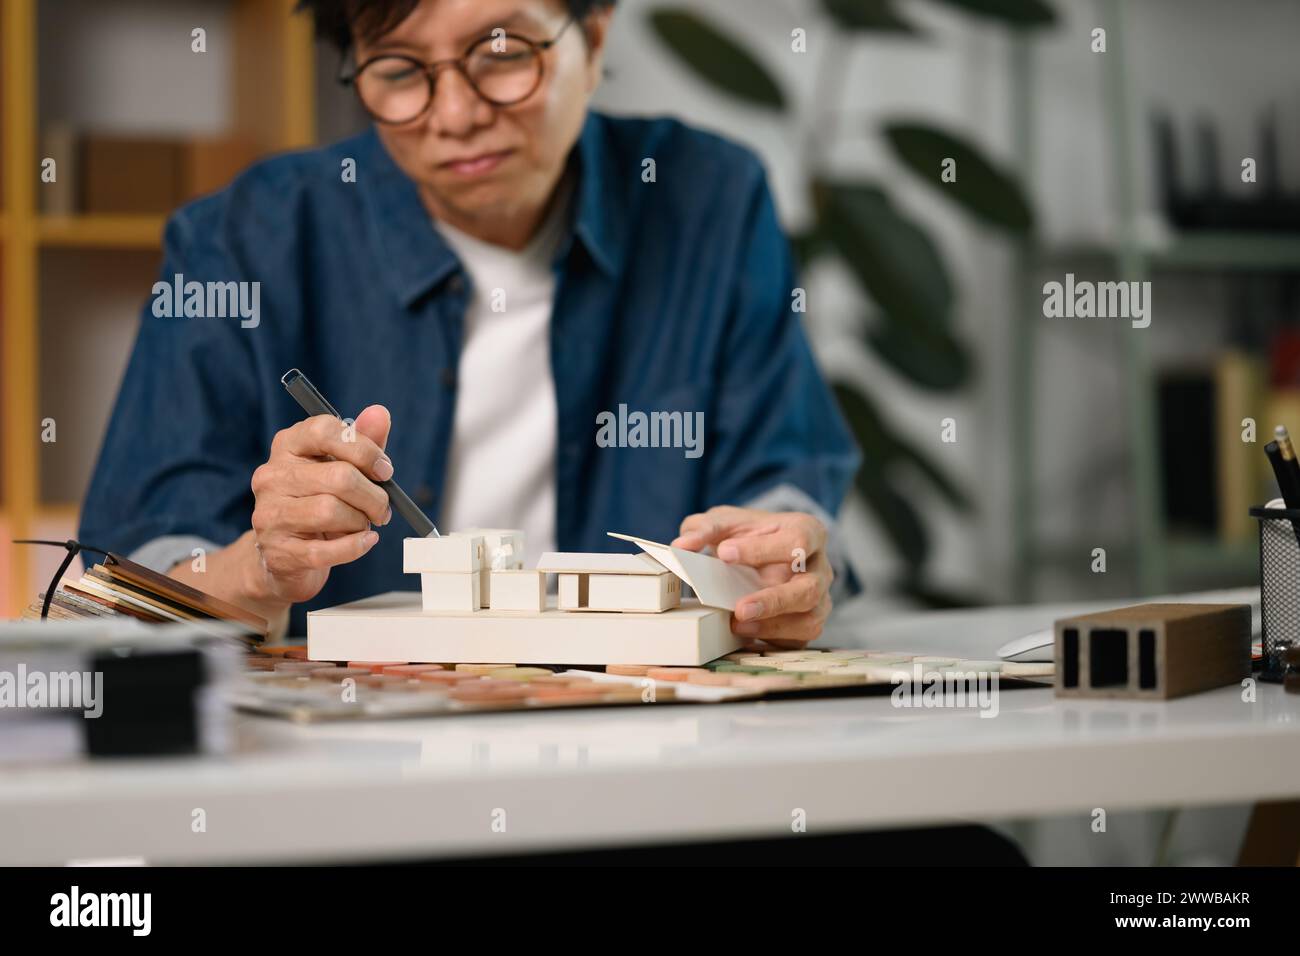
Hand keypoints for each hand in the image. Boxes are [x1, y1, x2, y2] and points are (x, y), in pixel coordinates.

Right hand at [245, 404, 393, 605]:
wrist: (286, 552)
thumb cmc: (319, 500)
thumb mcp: (340, 466)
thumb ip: (362, 441)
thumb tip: (380, 413)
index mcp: (288, 445)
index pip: (324, 430)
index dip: (364, 449)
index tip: (385, 470)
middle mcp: (272, 475)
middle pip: (339, 477)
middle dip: (374, 496)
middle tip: (383, 508)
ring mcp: (270, 513)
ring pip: (331, 511)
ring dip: (361, 521)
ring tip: (363, 524)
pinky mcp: (278, 550)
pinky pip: (325, 550)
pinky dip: (355, 546)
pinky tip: (365, 541)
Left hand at [672, 505, 831, 646]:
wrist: (756, 551)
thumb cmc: (746, 535)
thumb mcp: (725, 522)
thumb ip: (704, 529)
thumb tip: (682, 545)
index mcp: (807, 532)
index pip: (796, 542)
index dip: (762, 550)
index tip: (724, 553)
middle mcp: (819, 567)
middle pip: (810, 588)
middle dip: (774, 600)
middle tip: (740, 608)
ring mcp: (818, 598)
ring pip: (809, 618)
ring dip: (773, 626)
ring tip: (738, 625)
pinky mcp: (808, 622)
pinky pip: (799, 638)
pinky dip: (773, 639)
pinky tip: (747, 634)